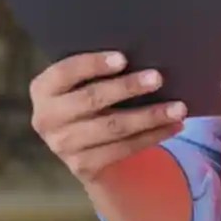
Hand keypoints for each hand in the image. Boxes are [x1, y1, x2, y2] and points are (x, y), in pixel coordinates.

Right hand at [29, 51, 187, 185]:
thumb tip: (139, 53)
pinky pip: (124, 149)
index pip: (65, 72)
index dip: (93, 64)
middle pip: (92, 100)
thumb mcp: (77, 83)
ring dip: (149, 116)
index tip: (124, 58)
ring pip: (113, 127)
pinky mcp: (82, 167)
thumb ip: (94, 71)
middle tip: (158, 78)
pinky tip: (172, 126)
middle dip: (127, 88)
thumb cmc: (84, 98)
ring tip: (178, 107)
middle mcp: (46, 119)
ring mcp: (62, 146)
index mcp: (42, 89)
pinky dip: (152, 136)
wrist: (78, 145)